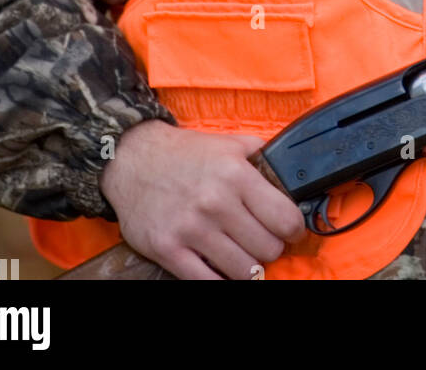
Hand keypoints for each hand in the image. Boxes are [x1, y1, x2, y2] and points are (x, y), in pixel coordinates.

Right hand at [98, 119, 306, 279]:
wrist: (132, 159)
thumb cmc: (184, 153)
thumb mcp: (228, 143)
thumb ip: (260, 155)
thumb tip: (289, 172)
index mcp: (236, 174)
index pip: (284, 218)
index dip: (294, 229)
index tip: (290, 231)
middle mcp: (216, 202)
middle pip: (267, 249)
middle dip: (270, 248)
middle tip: (262, 242)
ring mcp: (191, 228)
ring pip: (243, 270)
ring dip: (249, 267)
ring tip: (243, 255)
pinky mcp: (168, 249)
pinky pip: (207, 282)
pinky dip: (221, 281)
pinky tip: (222, 270)